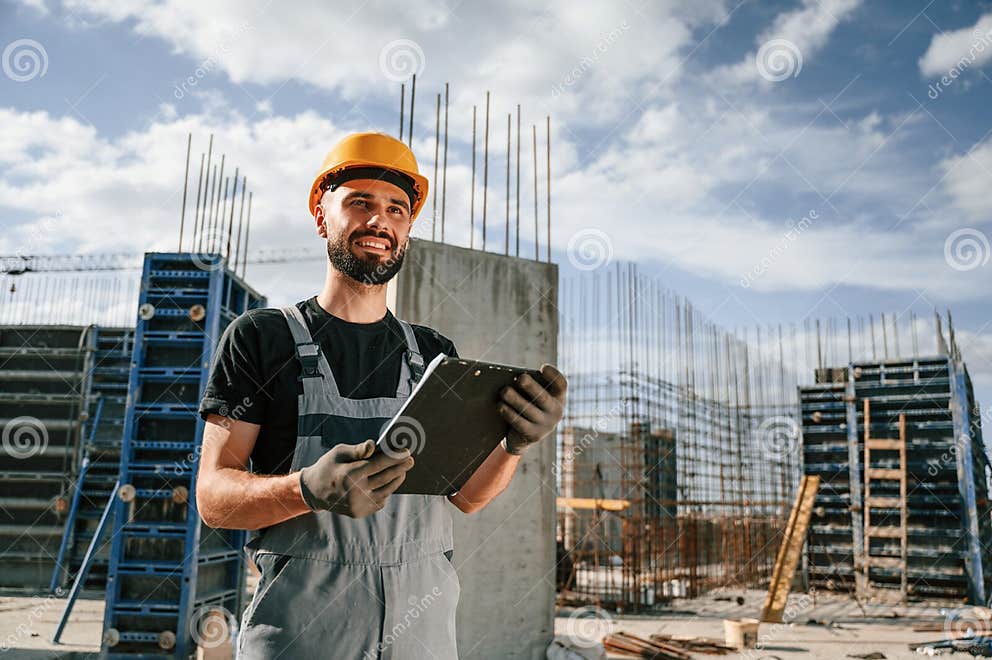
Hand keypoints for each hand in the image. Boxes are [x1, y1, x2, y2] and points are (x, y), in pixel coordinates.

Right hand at [298, 440, 413, 517]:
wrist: (314, 491)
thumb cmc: (328, 467)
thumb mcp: (339, 452)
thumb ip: (358, 450)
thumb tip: (374, 445)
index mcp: (351, 474)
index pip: (379, 464)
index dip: (395, 457)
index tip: (407, 452)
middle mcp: (356, 491)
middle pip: (386, 477)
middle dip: (401, 468)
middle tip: (410, 460)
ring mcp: (358, 504)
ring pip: (386, 490)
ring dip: (396, 480)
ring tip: (402, 471)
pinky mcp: (360, 512)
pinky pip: (379, 500)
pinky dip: (386, 491)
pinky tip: (388, 483)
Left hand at [498, 364, 566, 455]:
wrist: (522, 435)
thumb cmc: (526, 406)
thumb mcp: (531, 395)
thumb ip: (527, 386)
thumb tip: (511, 378)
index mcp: (557, 397)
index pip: (561, 384)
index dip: (554, 376)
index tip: (543, 368)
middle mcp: (556, 411)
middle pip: (543, 397)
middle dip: (532, 387)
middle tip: (521, 378)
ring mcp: (547, 425)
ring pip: (529, 410)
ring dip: (515, 399)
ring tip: (504, 391)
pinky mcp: (534, 435)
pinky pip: (520, 423)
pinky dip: (509, 413)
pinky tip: (500, 406)